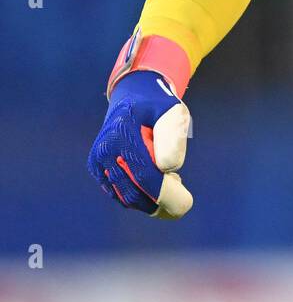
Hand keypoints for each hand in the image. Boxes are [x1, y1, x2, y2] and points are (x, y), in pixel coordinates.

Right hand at [87, 69, 192, 218]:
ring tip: (171, 182)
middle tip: (183, 203)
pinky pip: (119, 193)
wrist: (133, 97)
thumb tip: (166, 168)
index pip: (143, 174)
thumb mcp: (174, 112)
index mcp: (122, 132)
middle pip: (132, 192)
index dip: (165, 193)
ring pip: (125, 196)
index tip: (186, 203)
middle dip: (160, 204)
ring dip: (150, 201)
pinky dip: (139, 196)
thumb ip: (173, 137)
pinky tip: (156, 182)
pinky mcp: (97, 169)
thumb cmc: (159, 106)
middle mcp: (105, 149)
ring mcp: (98, 161)